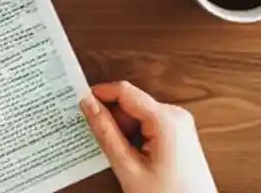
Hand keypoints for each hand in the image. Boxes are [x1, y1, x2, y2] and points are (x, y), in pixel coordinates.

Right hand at [80, 81, 217, 192]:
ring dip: (124, 130)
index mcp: (166, 120)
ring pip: (139, 115)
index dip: (100, 93)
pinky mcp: (179, 133)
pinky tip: (130, 156)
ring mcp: (180, 124)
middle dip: (112, 118)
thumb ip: (107, 134)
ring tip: (118, 155)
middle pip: (132, 103)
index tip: (81, 101)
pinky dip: (135, 136)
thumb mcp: (129, 168)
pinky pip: (150, 125)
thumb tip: (90, 106)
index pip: (125, 91)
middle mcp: (176, 115)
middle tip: (95, 137)